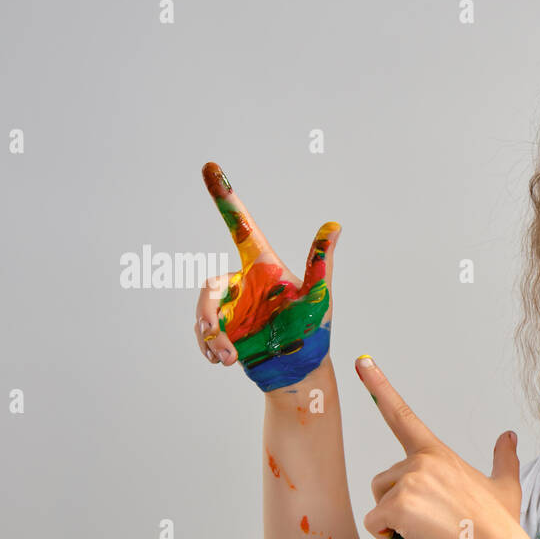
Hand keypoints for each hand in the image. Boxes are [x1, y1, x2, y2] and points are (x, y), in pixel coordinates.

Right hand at [194, 161, 339, 390]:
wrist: (300, 371)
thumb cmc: (314, 330)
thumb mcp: (319, 297)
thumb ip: (320, 262)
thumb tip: (336, 226)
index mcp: (264, 266)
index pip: (242, 227)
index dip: (226, 199)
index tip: (210, 167)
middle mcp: (244, 283)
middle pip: (210, 285)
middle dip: (206, 311)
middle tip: (214, 336)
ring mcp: (231, 306)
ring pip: (204, 312)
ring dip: (211, 336)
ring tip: (227, 358)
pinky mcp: (223, 330)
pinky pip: (203, 332)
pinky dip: (208, 346)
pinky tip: (221, 360)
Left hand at [356, 355, 523, 538]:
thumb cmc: (500, 526)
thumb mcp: (506, 487)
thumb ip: (504, 458)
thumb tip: (509, 436)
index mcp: (438, 454)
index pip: (402, 415)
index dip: (379, 387)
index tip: (361, 361)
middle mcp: (420, 461)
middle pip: (383, 483)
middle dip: (398, 507)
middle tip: (435, 523)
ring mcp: (409, 480)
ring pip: (378, 505)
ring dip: (395, 523)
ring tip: (431, 532)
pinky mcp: (398, 504)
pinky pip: (375, 525)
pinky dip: (390, 538)